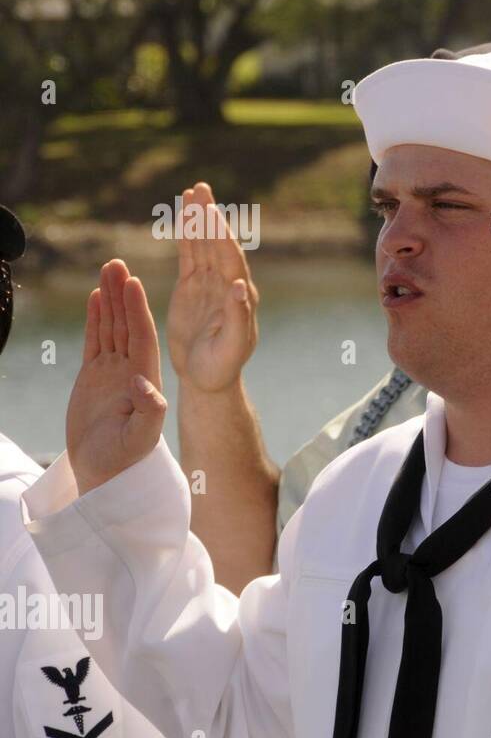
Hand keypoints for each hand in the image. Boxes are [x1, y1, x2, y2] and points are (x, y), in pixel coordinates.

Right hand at [67, 260, 167, 493]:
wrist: (105, 473)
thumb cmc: (124, 460)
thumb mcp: (140, 439)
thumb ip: (149, 413)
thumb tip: (147, 386)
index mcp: (146, 379)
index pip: (142, 337)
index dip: (138, 310)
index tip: (134, 284)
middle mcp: (133, 369)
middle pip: (128, 324)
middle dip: (123, 295)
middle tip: (118, 263)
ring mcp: (114, 371)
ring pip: (112, 327)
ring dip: (110, 299)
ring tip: (108, 269)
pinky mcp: (96, 376)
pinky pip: (97, 340)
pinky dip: (97, 319)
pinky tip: (97, 297)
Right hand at [166, 182, 258, 391]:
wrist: (207, 378)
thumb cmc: (222, 367)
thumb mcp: (232, 346)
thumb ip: (238, 316)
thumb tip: (240, 285)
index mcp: (240, 296)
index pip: (230, 259)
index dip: (220, 235)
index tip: (212, 212)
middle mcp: (227, 284)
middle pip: (217, 244)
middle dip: (209, 216)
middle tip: (201, 188)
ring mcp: (210, 284)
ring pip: (203, 245)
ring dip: (198, 220)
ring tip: (192, 192)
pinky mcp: (192, 287)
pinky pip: (189, 256)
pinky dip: (186, 236)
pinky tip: (182, 216)